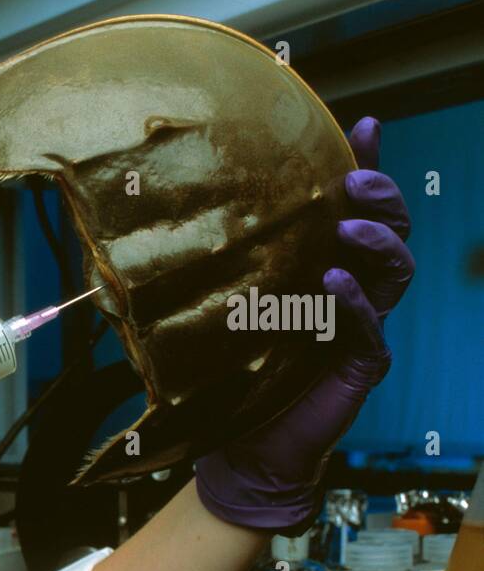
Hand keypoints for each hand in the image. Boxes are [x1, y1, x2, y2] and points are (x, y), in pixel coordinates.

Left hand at [194, 116, 414, 532]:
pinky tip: (332, 283)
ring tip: (347, 226)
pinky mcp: (359, 366)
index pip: (358, 208)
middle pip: (391, 230)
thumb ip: (224, 264)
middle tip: (354, 180)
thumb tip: (177, 213)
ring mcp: (361, 327)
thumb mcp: (226, 305)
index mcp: (326, 265)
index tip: (363, 124)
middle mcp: (352, 289)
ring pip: (393, 273)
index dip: (369, 164)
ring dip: (374, 242)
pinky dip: (354, 304)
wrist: (242, 446)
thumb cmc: (234, 372)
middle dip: (380, 197)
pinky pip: (369, 330)